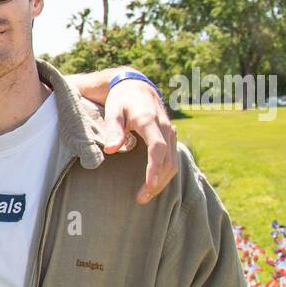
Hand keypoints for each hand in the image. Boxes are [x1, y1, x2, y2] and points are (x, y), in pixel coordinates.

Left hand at [100, 79, 177, 203]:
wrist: (137, 87)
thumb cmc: (121, 101)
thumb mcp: (113, 111)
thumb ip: (113, 130)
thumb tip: (111, 150)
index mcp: (150, 121)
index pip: (158, 148)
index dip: (155, 168)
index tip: (149, 184)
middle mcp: (165, 127)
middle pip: (168, 159)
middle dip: (157, 182)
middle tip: (141, 199)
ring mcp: (170, 133)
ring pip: (174, 162)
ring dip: (162, 181)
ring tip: (145, 196)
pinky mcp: (170, 138)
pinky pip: (173, 159)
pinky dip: (165, 174)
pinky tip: (152, 185)